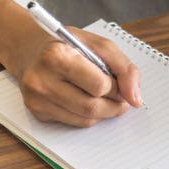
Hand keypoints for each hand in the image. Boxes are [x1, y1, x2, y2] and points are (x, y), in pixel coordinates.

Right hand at [13, 27, 142, 126]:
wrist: (32, 50)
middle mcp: (41, 80)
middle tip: (121, 97)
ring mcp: (36, 99)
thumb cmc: (70, 46)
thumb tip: (135, 99)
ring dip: (104, 112)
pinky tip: (87, 99)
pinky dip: (89, 115)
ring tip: (106, 97)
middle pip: (91, 107)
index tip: (121, 82)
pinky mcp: (37, 113)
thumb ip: (123, 68)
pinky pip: (74, 123)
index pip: (99, 86)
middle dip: (114, 104)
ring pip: (85, 119)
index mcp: (57, 56)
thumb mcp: (99, 45)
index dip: (117, 87)